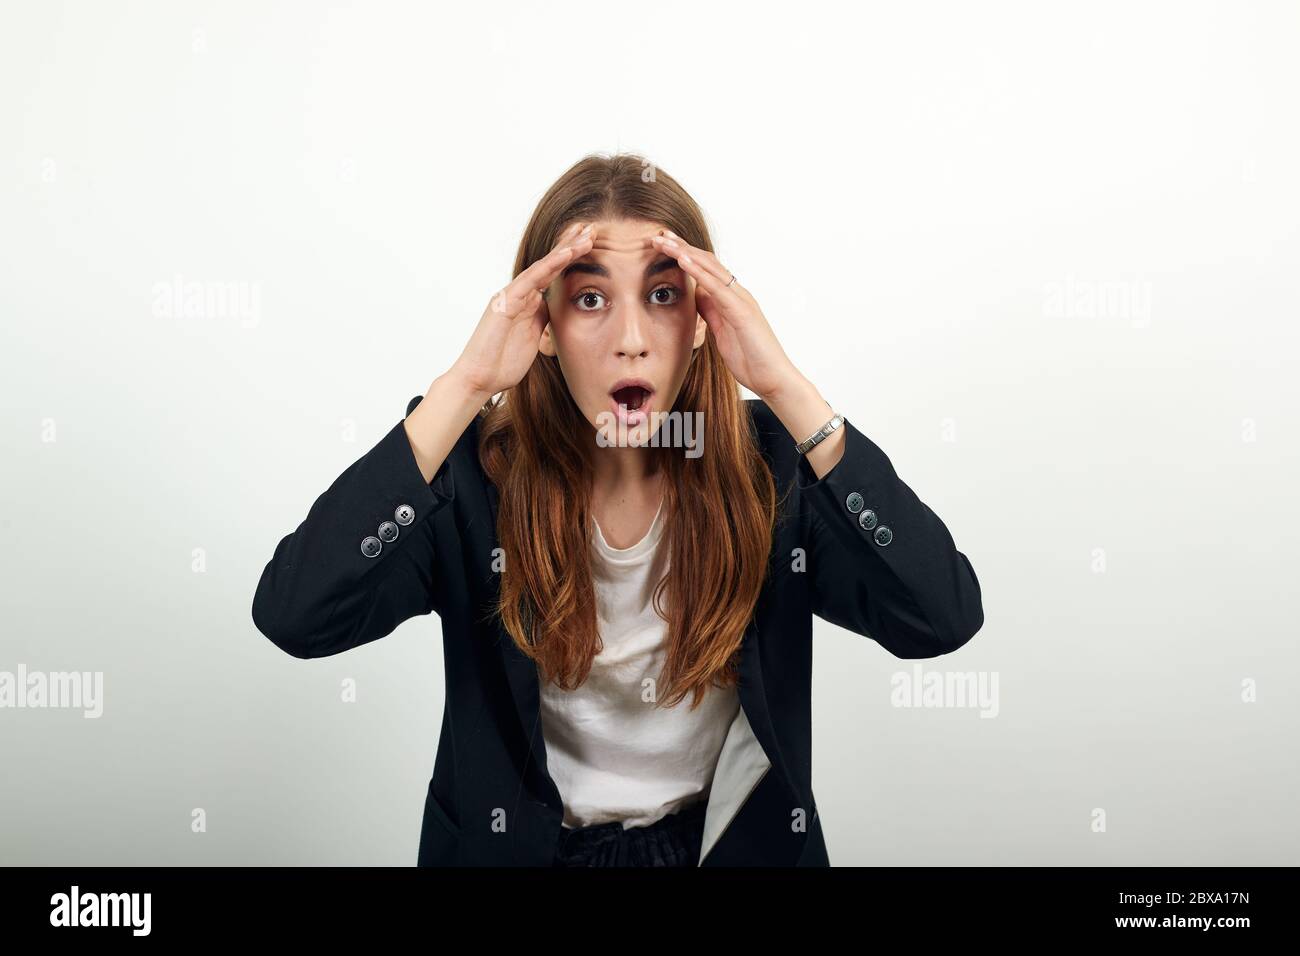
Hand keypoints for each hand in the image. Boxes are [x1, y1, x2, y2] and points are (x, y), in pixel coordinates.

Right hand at [449, 220, 594, 399]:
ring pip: (543, 266)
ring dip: (566, 249)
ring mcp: (511, 296)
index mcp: (527, 302)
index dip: (572, 259)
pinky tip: (567, 253)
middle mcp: (519, 294)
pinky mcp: (505, 302)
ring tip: (586, 235)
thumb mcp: (533, 340)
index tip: (592, 245)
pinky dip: (550, 265)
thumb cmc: (502, 364)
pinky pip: (531, 279)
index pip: (554, 275)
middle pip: (550, 264)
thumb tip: (558, 311)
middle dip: (571, 245)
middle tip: (593, 228)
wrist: (479, 379)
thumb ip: (543, 321)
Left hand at [651, 230, 802, 401]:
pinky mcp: (742, 311)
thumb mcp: (722, 331)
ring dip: (684, 252)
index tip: (663, 246)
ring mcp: (741, 300)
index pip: (706, 269)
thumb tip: (697, 294)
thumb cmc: (750, 359)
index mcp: (732, 298)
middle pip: (706, 261)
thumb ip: (711, 311)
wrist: (773, 379)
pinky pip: (717, 286)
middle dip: (681, 247)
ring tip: (664, 241)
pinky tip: (681, 260)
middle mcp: (738, 293)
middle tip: (658, 235)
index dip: (684, 256)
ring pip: (710, 267)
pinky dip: (698, 271)